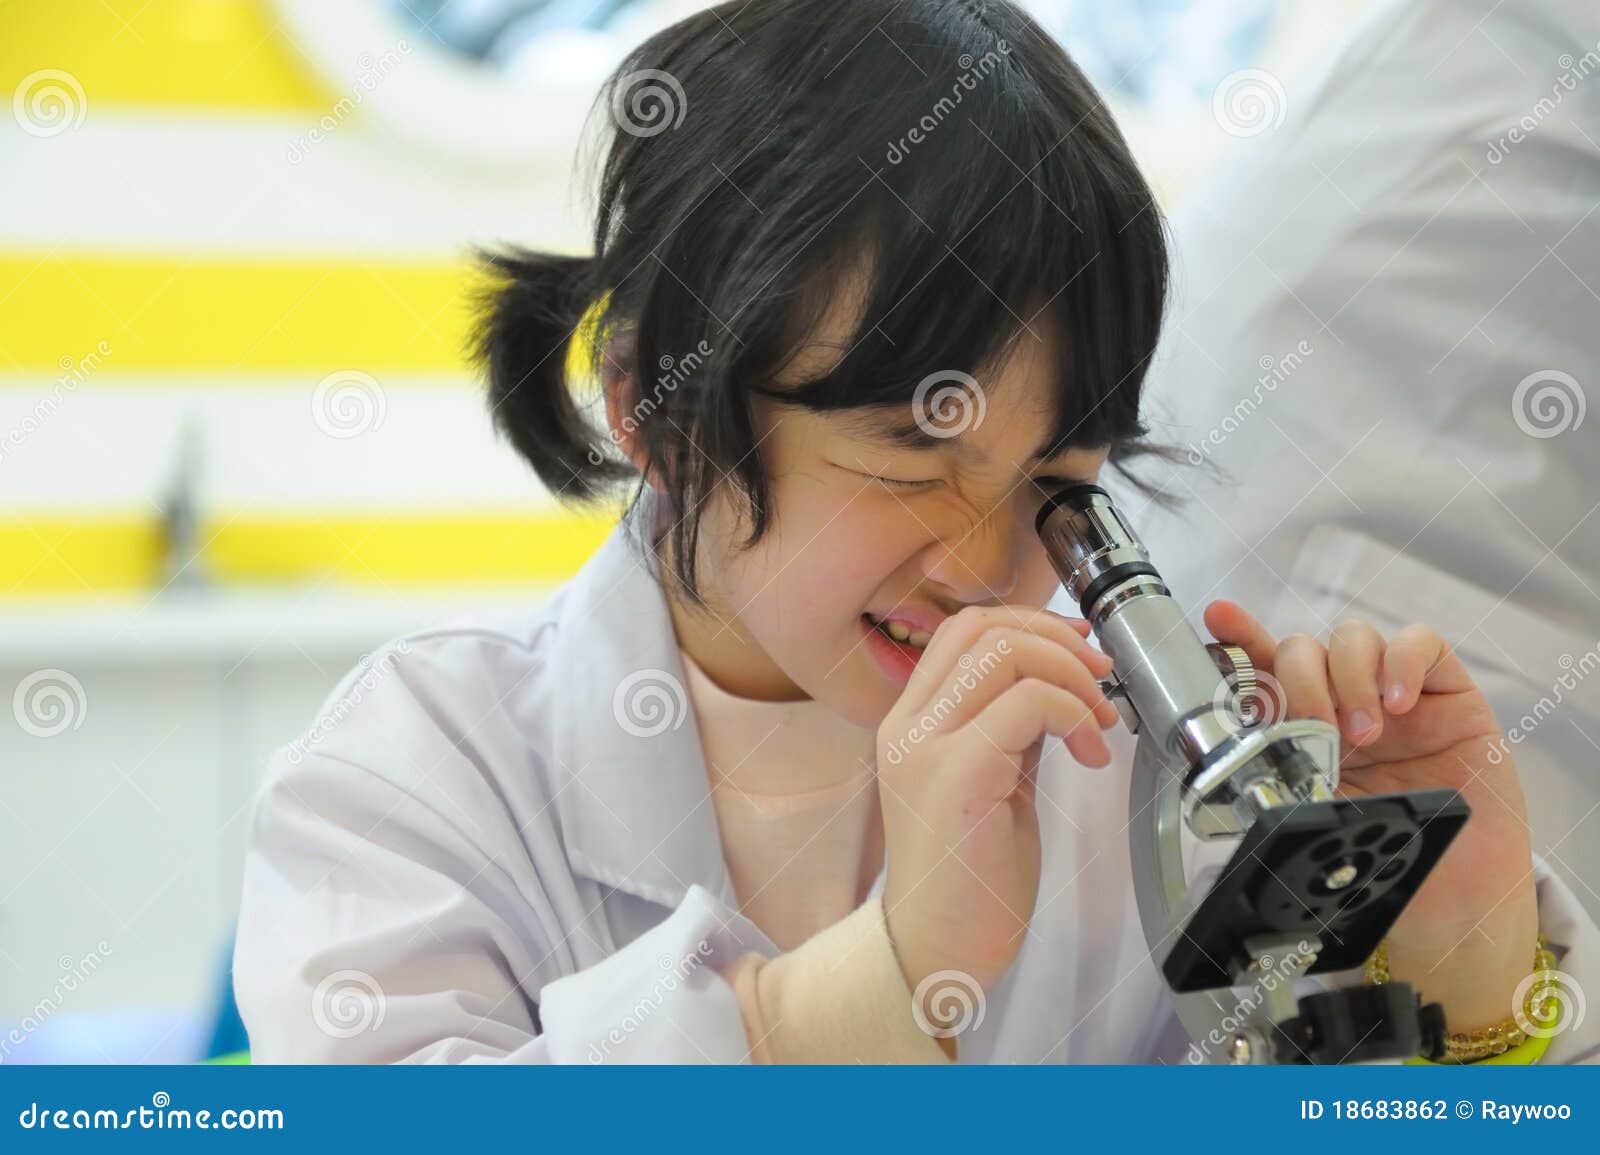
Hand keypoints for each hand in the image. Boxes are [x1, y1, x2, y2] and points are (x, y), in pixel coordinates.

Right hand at [876, 605, 1119, 1005]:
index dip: (1030, 624)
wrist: (935, 951)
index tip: (1079, 652)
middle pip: (981, 627)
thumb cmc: (967, 882)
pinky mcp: (958, 774)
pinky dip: (1074, 714)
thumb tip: (1055, 691)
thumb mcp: (991, 783)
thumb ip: (1008, 731)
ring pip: (1004, 653)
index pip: (963, 631)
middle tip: (1100, 679)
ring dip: (1071, 675)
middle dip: (1056, 638)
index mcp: (912, 723)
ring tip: (1099, 722)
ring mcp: (927, 746)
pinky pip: (1027, 705)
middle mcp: (909, 725)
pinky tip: (1089, 754)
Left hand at [1205, 600, 1538, 1029]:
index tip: (1218, 618)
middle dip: (1302, 681)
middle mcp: (1341, 702)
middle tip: (1318, 730)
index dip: (1240, 638)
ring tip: (1365, 733)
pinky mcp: (1448, 693)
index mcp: (1300, 730)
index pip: (1264, 670)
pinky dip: (1402, 663)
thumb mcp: (1314, 817)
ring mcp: (1392, 694)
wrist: (1452, 898)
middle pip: (1304, 648)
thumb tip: (1238, 773)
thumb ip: (1282, 785)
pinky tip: (1400, 704)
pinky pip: (1422, 644)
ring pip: (1355, 637)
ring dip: (1349, 678)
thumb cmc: (1382, 859)